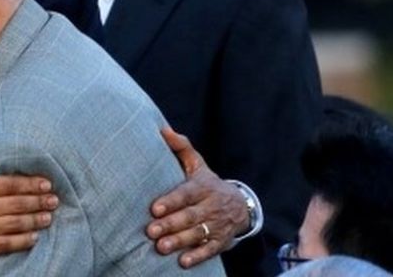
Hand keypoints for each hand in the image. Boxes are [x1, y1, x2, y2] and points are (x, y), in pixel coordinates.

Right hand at [0, 153, 58, 260]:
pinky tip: (34, 237)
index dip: (28, 183)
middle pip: (13, 204)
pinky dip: (21, 241)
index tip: (46, 183)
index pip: (6, 184)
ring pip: (11, 224)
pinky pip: (3, 244)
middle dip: (37, 201)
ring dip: (33, 220)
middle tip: (54, 200)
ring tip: (48, 217)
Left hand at [146, 128, 248, 268]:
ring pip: (198, 233)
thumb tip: (163, 129)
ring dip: (180, 241)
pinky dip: (197, 256)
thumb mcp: (198, 165)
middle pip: (190, 216)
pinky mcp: (221, 241)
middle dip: (171, 224)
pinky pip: (210, 249)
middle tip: (151, 230)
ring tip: (161, 247)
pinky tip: (183, 262)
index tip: (155, 208)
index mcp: (203, 187)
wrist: (241, 204)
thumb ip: (181, 148)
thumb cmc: (208, 184)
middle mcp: (211, 206)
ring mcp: (217, 224)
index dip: (171, 201)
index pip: (186, 194)